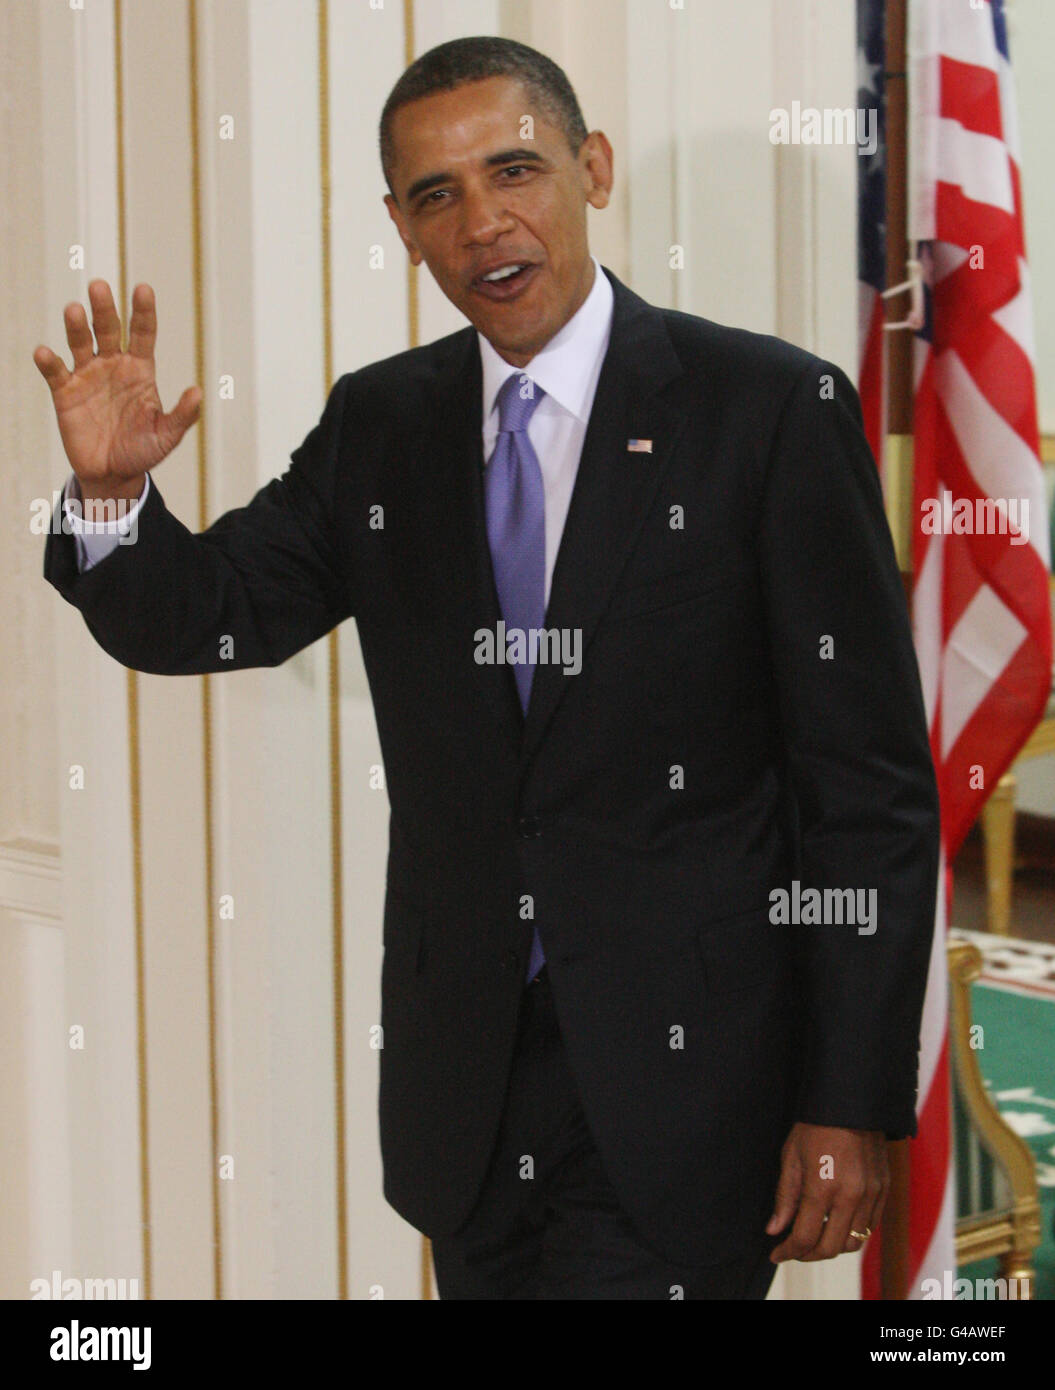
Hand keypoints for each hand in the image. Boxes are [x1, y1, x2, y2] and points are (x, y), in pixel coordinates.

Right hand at [32, 280, 200, 503]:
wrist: (114, 474)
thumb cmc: (143, 450)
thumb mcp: (166, 435)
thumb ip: (182, 415)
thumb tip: (198, 392)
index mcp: (140, 368)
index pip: (143, 332)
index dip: (143, 311)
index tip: (143, 289)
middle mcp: (112, 364)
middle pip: (108, 329)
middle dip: (105, 308)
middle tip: (99, 286)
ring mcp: (87, 375)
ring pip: (80, 342)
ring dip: (77, 326)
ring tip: (75, 310)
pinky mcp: (65, 392)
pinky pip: (55, 372)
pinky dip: (49, 362)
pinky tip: (45, 353)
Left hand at [766, 1122, 887, 1262]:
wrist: (852, 1102)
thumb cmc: (815, 1126)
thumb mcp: (791, 1157)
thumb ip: (784, 1198)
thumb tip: (774, 1230)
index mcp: (822, 1188)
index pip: (804, 1238)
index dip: (787, 1252)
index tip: (775, 1254)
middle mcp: (850, 1197)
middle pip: (830, 1248)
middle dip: (808, 1255)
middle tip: (793, 1249)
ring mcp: (871, 1195)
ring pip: (853, 1243)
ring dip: (831, 1246)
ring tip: (814, 1236)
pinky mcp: (884, 1190)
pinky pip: (869, 1227)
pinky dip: (852, 1233)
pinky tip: (836, 1224)